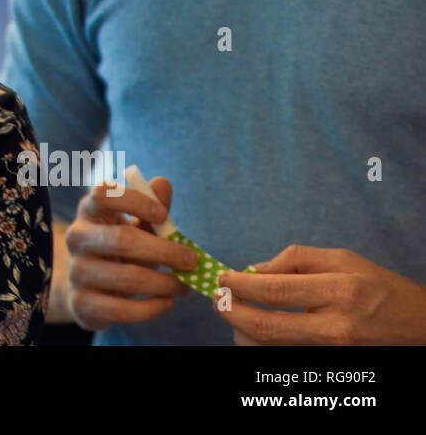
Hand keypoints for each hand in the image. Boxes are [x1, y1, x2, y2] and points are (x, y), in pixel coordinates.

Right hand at [63, 177, 198, 331]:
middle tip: (192, 260)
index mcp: (89, 212)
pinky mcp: (81, 303)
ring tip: (184, 285)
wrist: (91, 287)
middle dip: (164, 251)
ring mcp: (76, 271)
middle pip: (121, 239)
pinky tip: (166, 302)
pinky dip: (152, 307)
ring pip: (127, 278)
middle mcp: (77, 238)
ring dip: (164, 283)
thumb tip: (163, 184)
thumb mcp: (137, 226)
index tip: (163, 215)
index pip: (103, 194)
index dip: (135, 201)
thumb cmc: (122, 249)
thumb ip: (151, 206)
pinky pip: (121, 309)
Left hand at [216, 246, 425, 344]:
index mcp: (338, 291)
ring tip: (235, 314)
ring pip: (272, 349)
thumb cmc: (379, 286)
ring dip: (242, 332)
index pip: (275, 291)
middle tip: (218, 299)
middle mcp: (335, 326)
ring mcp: (333, 351)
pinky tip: (255, 329)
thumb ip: (295, 259)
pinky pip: (285, 358)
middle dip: (232, 312)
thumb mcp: (342, 259)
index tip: (222, 278)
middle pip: (267, 327)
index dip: (240, 285)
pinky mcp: (330, 364)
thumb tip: (255, 269)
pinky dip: (262, 345)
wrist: (418, 325)